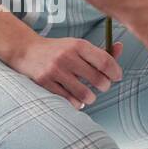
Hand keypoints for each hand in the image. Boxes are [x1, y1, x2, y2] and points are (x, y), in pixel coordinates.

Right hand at [6, 34, 123, 108]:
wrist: (27, 51)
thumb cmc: (58, 50)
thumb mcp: (77, 46)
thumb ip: (100, 50)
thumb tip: (120, 47)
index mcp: (78, 45)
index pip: (105, 61)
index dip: (115, 72)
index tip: (116, 77)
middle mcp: (67, 56)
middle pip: (98, 80)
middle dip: (104, 86)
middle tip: (102, 86)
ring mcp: (55, 70)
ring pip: (85, 94)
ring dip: (91, 98)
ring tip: (89, 95)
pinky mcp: (46, 83)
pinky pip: (69, 100)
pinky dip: (77, 103)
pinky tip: (76, 99)